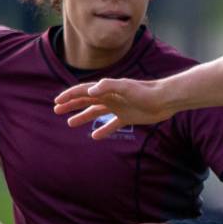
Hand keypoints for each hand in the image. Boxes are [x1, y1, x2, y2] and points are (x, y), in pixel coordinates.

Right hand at [53, 77, 171, 138]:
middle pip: (86, 100)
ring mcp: (118, 107)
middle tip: (57, 111)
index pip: (83, 91)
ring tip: (70, 124)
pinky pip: (112, 124)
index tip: (57, 102)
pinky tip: (95, 137)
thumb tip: (90, 91)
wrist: (165, 99)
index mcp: (107, 89)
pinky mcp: (128, 117)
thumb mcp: (126, 87)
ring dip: (83, 116)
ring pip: (96, 112)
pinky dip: (103, 130)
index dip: (69, 95)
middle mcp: (110, 97)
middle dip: (71, 105)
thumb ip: (108, 86)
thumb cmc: (146, 91)